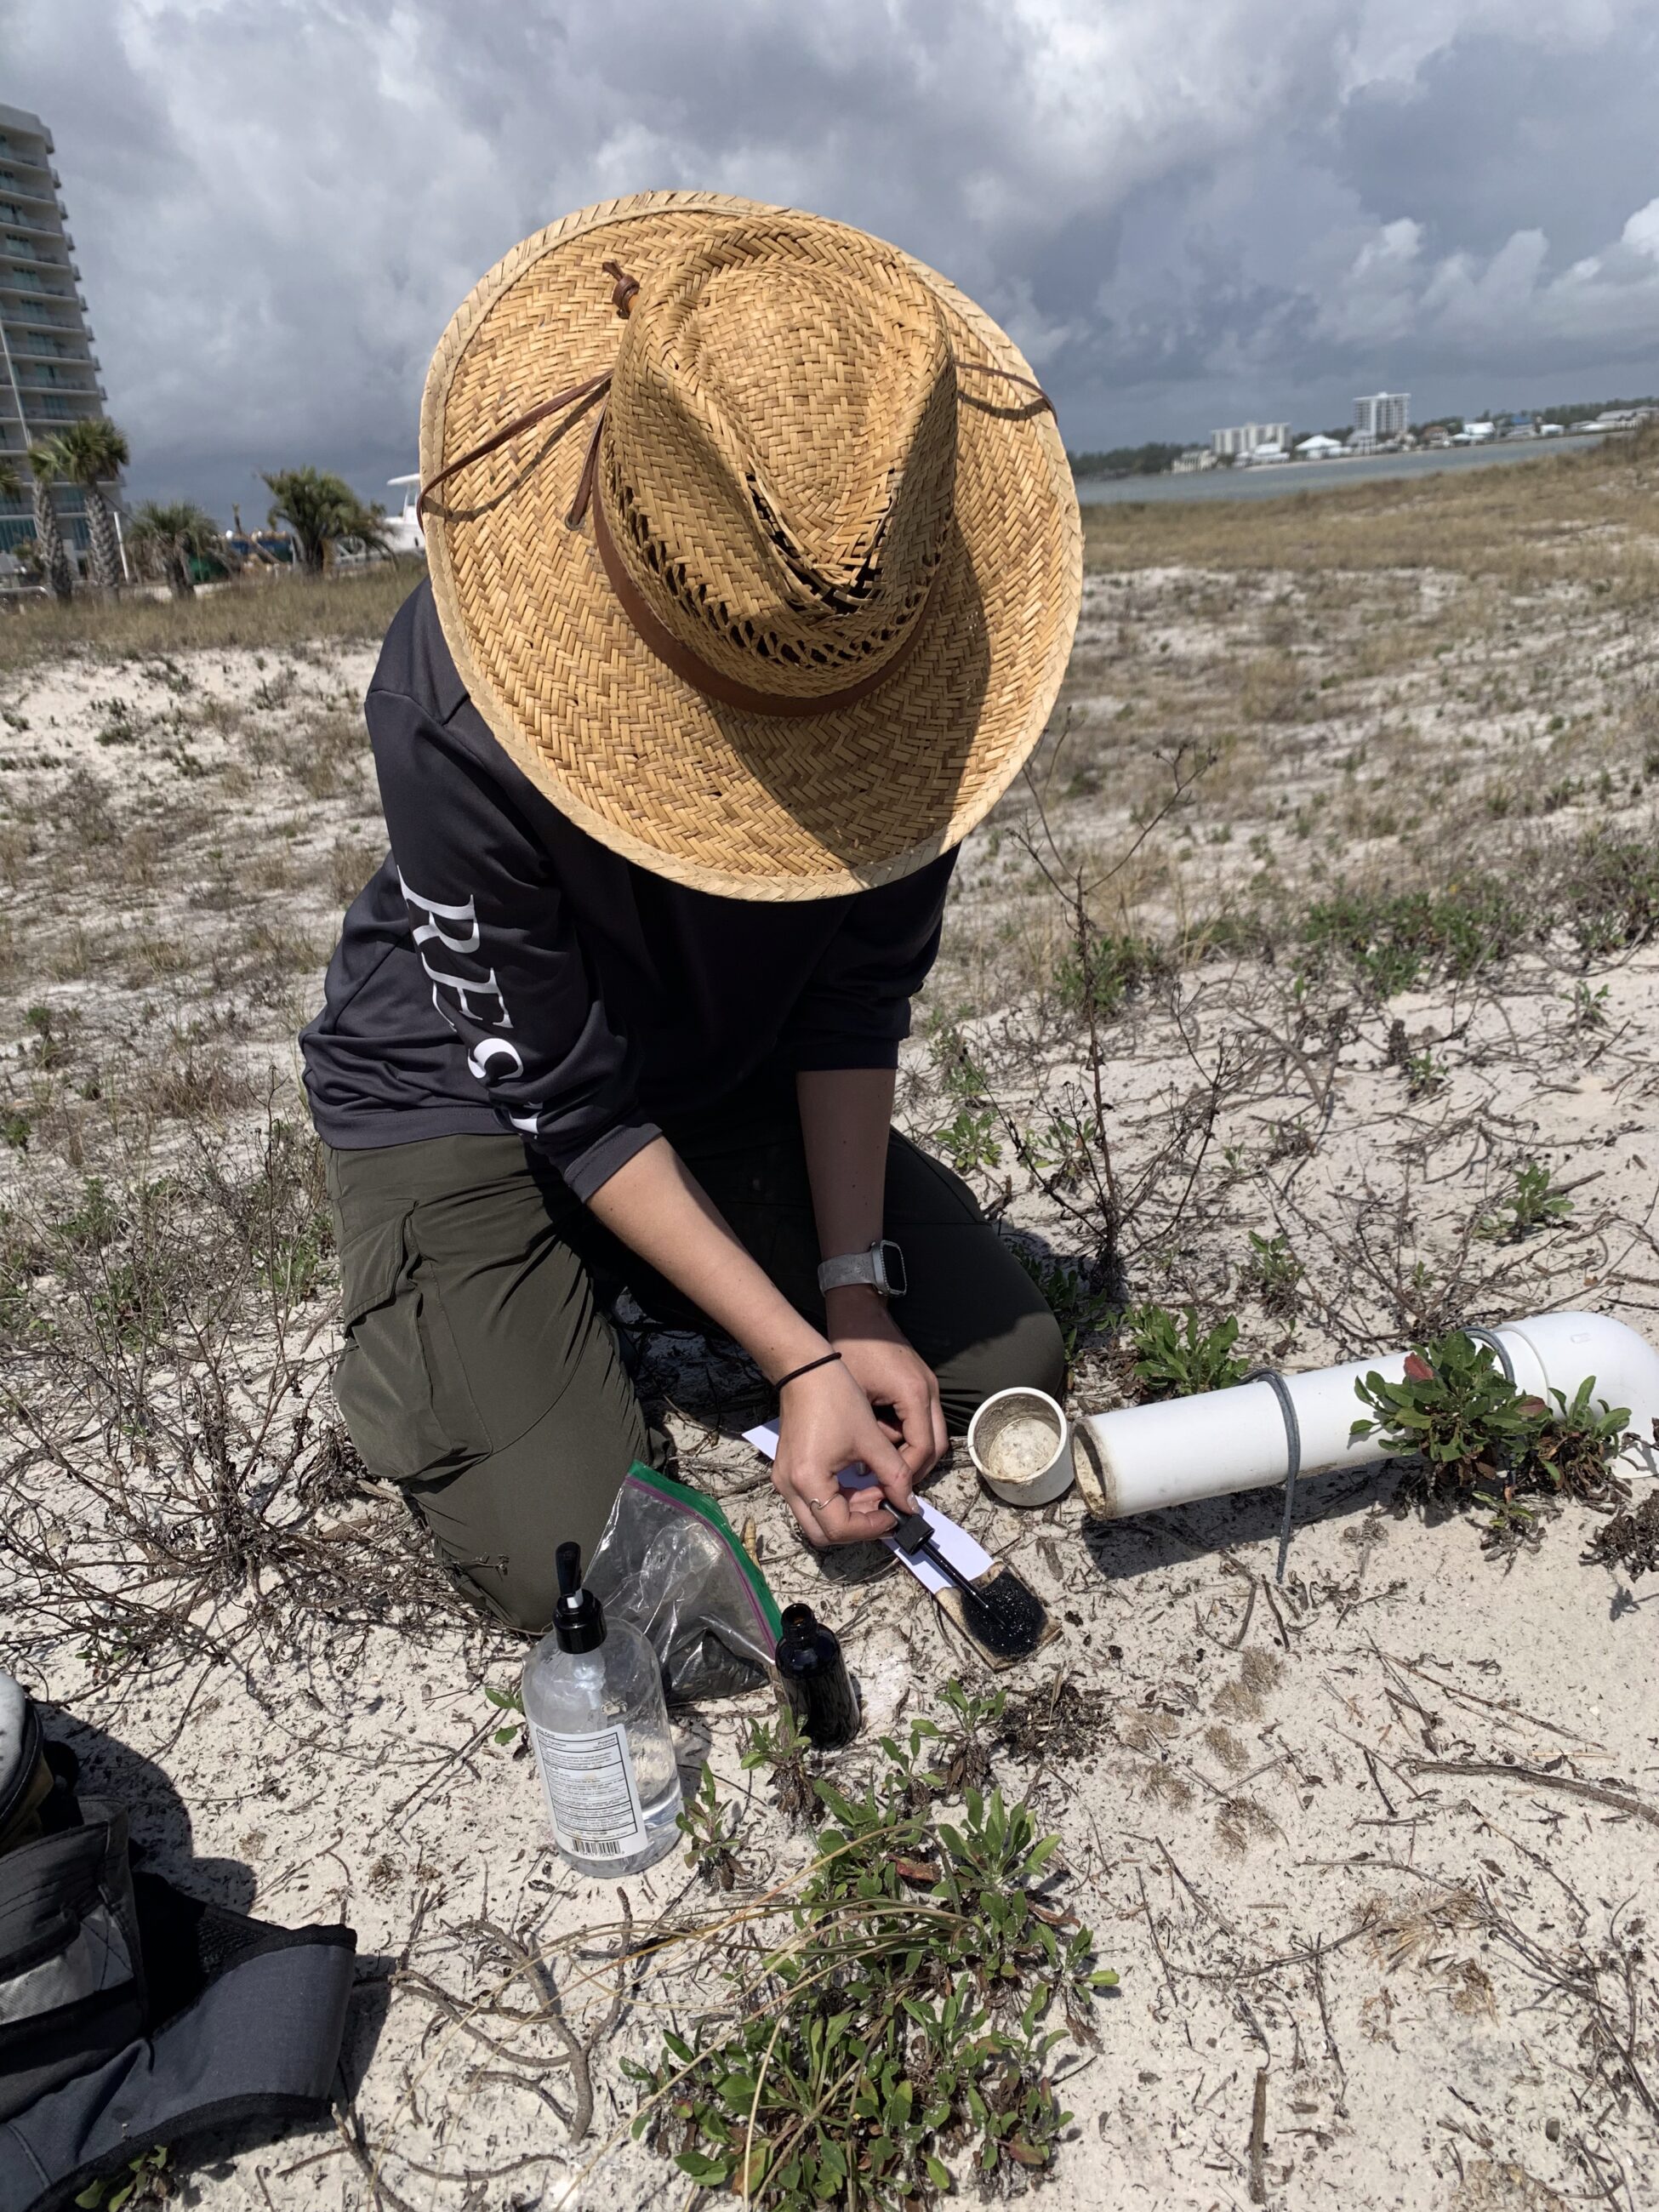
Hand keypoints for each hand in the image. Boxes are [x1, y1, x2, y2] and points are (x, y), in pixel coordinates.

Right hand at [772, 1355, 918, 1549]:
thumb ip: (895, 1476)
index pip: (840, 1528)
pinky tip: (862, 1483)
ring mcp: (785, 1481)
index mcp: (808, 1480)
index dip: (871, 1527)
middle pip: (823, 1534)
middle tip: (885, 1511)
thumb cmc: (836, 1397)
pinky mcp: (789, 1473)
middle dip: (857, 1528)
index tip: (894, 1515)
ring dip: (849, 1515)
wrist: (806, 1370)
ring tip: (878, 1492)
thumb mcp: (872, 1440)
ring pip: (818, 1520)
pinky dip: (839, 1501)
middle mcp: (789, 1486)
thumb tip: (909, 1505)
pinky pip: (813, 1502)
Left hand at [825, 1287, 946, 1487]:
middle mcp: (929, 1391)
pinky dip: (909, 1436)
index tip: (887, 1488)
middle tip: (891, 1488)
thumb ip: (868, 1434)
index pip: (922, 1447)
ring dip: (912, 1453)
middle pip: (936, 1445)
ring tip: (885, 1469)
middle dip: (915, 1469)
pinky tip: (885, 1445)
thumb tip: (868, 1469)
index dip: (906, 1472)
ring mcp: (929, 1386)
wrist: (859, 1311)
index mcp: (914, 1394)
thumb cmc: (852, 1349)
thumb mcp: (855, 1397)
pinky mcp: (921, 1384)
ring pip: (932, 1434)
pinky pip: (923, 1419)